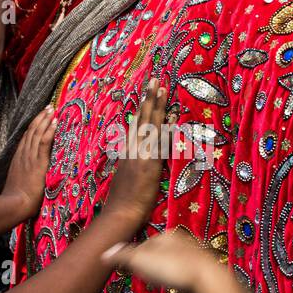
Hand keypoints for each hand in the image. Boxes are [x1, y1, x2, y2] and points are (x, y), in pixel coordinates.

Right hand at [0, 106, 55, 220]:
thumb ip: (24, 177)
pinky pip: (44, 142)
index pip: (26, 138)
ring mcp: (30, 157)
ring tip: (52, 109)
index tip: (39, 117)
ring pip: (37, 133)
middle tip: (48, 107)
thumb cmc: (16, 200)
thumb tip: (28, 178)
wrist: (14, 204)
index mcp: (18, 159)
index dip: (33, 126)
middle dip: (40, 118)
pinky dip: (49, 130)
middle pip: (31, 131)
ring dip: (45, 119)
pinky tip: (54, 122)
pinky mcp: (38, 162)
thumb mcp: (18, 184)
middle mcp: (23, 155)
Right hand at [102, 78, 167, 228]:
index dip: (143, 109)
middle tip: (155, 79)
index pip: (136, 125)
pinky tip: (172, 114)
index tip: (147, 94)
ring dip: (157, 104)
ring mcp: (142, 155)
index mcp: (127, 152)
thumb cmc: (122, 202)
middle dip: (149, 98)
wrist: (120, 213)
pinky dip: (166, 125)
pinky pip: (160, 139)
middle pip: (143, 119)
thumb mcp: (124, 177)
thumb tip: (132, 158)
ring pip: (150, 124)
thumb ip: (129, 165)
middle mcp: (133, 149)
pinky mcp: (150, 163)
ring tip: (162, 87)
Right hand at [103, 230, 225, 292]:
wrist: (208, 280)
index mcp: (166, 236)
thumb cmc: (172, 268)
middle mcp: (182, 241)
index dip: (133, 259)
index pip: (142, 246)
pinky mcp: (204, 269)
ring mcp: (195, 254)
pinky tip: (179, 284)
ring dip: (165, 271)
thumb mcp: (140, 260)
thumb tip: (104, 254)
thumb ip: (122, 256)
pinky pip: (186, 271)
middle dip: (150, 264)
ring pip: (173, 261)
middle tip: (144, 277)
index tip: (128, 270)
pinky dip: (179, 277)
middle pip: (159, 253)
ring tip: (161, 282)